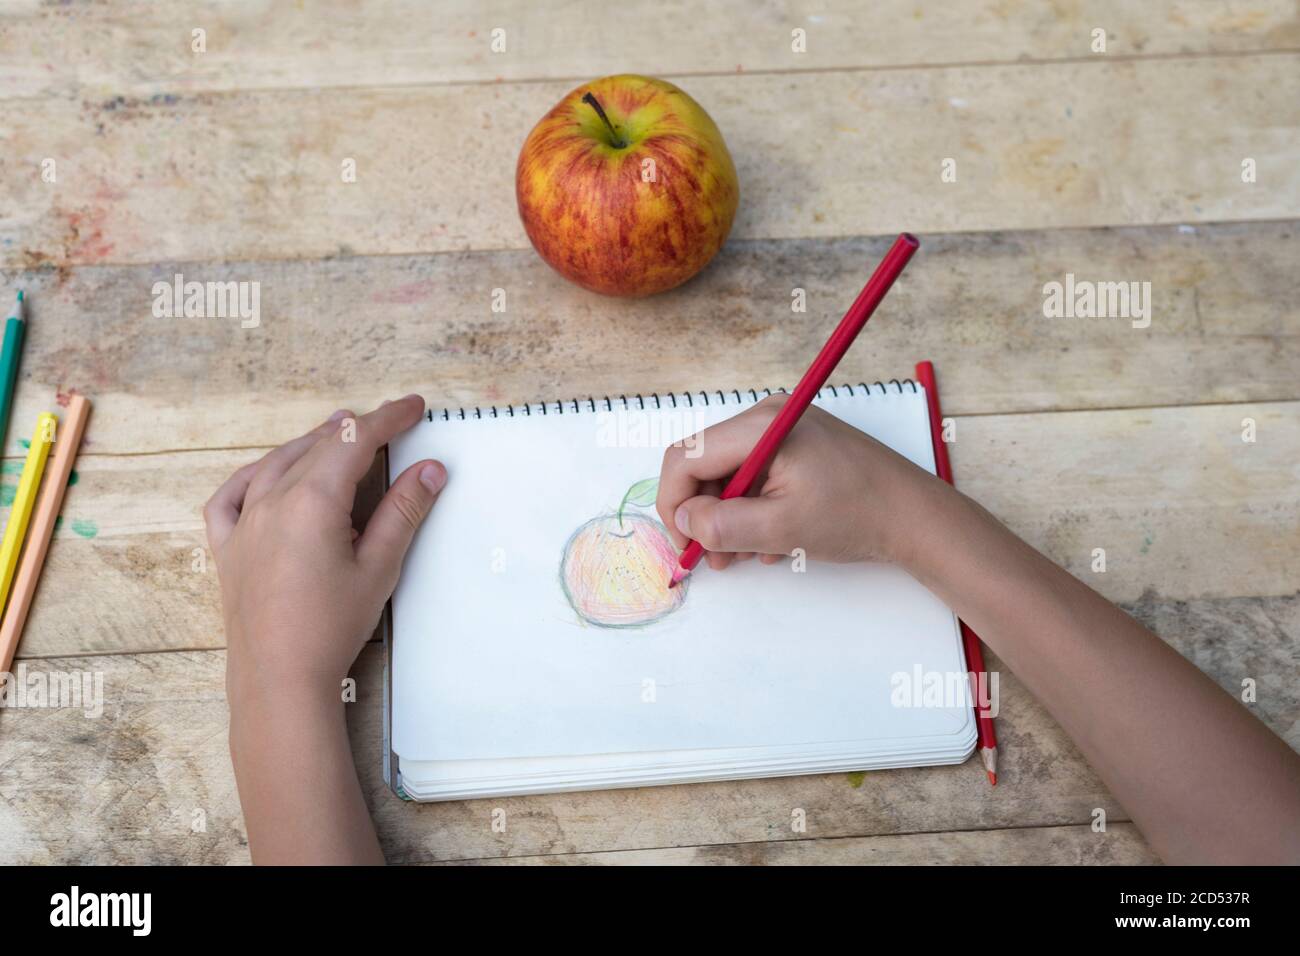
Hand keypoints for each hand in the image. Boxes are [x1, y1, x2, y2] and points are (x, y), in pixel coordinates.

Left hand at [205, 395, 446, 714]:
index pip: (355, 441)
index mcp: (311, 501)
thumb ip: (403, 511)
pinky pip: (231, 496)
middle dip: (356, 428)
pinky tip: (265, 472)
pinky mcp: (227, 548)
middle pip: (318, 446)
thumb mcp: (379, 567)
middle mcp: (271, 502)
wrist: (279, 678)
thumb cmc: (329, 628)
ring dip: (310, 442)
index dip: (388, 419)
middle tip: (387, 421)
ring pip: (277, 463)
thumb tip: (428, 471)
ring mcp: (243, 523)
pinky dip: (252, 475)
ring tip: (335, 430)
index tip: (412, 407)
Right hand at [656, 395, 947, 569]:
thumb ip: (723, 525)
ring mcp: (782, 429)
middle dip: (703, 514)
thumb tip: (685, 521)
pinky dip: (751, 509)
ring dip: (727, 518)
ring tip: (743, 555)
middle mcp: (767, 417)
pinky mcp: (796, 445)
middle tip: (713, 558)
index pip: (686, 458)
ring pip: (727, 474)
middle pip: (704, 464)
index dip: (675, 505)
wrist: (915, 516)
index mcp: (761, 426)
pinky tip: (769, 540)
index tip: (685, 545)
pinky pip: (753, 475)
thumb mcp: (781, 529)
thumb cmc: (858, 516)